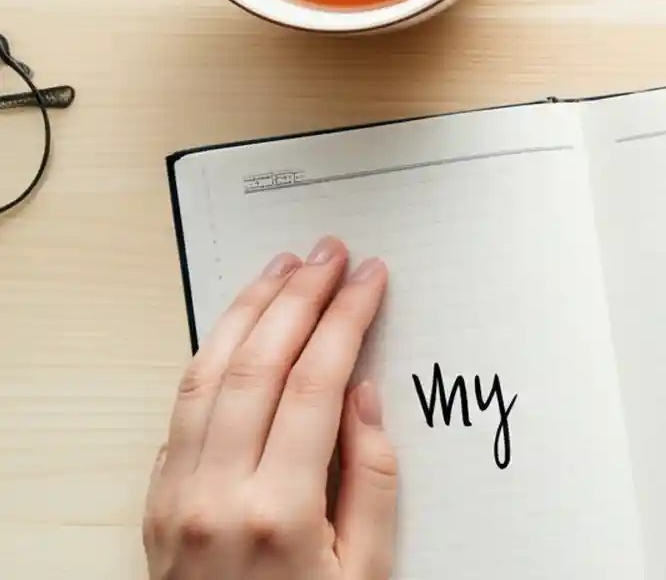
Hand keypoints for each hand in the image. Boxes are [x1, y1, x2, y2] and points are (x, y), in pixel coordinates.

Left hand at [144, 236, 396, 579]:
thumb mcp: (367, 575)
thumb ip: (372, 482)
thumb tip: (363, 398)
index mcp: (278, 510)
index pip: (315, 381)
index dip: (346, 318)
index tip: (369, 279)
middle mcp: (216, 492)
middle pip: (259, 361)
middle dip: (300, 295)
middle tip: (330, 254)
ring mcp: (177, 493)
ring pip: (208, 372)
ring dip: (248, 309)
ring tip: (283, 268)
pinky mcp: (158, 499)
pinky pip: (181, 405)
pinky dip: (211, 353)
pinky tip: (238, 327)